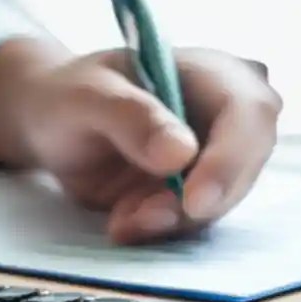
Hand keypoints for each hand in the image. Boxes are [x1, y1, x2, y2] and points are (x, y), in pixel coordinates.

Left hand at [0, 41, 281, 242]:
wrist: (52, 125)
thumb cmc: (71, 95)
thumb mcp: (86, 97)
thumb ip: (130, 116)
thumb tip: (181, 153)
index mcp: (213, 72)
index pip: (248, 113)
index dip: (230, 159)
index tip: (194, 201)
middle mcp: (230, 117)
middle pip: (243, 168)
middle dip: (190, 204)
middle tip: (133, 218)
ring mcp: (218, 159)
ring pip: (218, 204)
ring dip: (167, 221)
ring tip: (119, 217)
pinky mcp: (199, 194)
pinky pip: (192, 223)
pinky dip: (157, 229)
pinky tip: (121, 220)